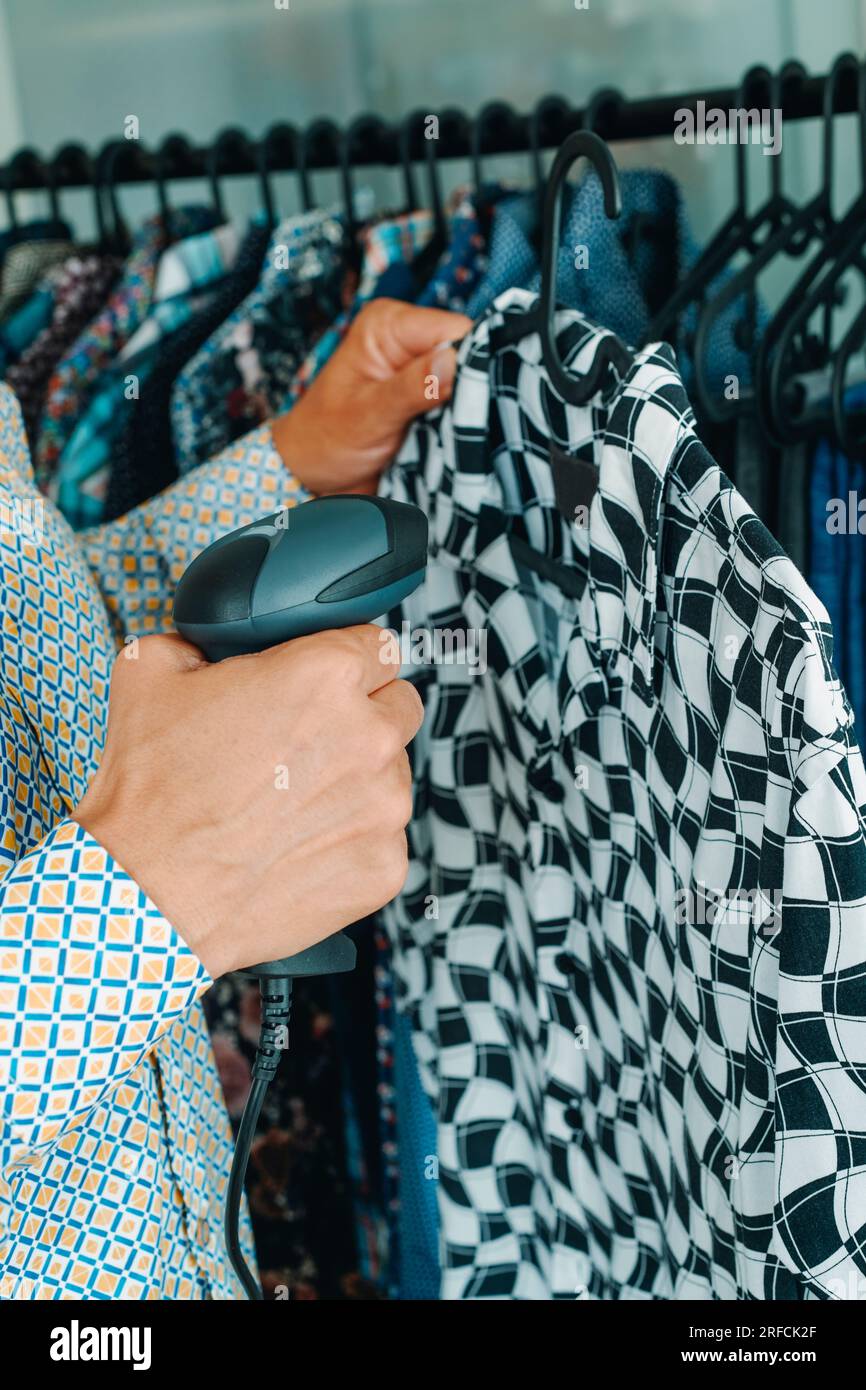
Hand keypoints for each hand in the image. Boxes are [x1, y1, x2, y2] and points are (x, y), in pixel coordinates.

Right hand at [72, 627, 422, 978]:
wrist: (150, 896)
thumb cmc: (152, 793)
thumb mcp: (149, 675)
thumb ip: (198, 642)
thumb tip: (209, 645)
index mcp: (325, 675)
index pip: (377, 645)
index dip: (349, 660)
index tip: (332, 680)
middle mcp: (369, 736)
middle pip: (400, 706)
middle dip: (363, 717)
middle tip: (309, 743)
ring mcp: (384, 806)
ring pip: (394, 775)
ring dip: (359, 781)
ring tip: (291, 804)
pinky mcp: (385, 865)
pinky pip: (384, 838)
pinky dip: (351, 841)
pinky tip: (298, 846)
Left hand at [271, 298, 470, 494]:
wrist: (311, 476)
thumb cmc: (324, 440)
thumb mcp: (367, 415)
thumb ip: (410, 388)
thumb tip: (452, 361)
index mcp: (389, 325)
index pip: (456, 329)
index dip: (471, 363)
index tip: (470, 401)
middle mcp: (409, 339)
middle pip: (470, 354)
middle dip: (470, 391)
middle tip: (458, 426)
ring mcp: (421, 370)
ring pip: (471, 383)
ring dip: (467, 412)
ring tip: (450, 437)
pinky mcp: (429, 397)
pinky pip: (463, 405)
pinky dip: (462, 424)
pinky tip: (453, 441)